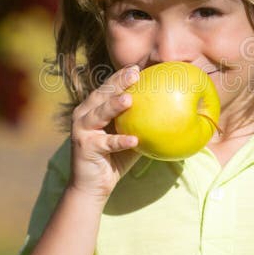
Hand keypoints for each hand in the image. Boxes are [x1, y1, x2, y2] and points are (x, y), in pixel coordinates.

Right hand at [67, 65, 140, 201]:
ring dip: (113, 106)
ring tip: (129, 99)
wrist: (92, 187)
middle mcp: (83, 116)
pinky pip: (106, 144)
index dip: (120, 76)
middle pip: (101, 95)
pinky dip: (120, 141)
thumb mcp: (129, 137)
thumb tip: (171, 112)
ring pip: (99, 114)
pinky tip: (135, 140)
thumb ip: (141, 124)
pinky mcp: (85, 148)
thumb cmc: (114, 159)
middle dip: (117, 82)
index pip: (107, 88)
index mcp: (93, 109)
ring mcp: (82, 131)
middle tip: (135, 74)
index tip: (137, 67)